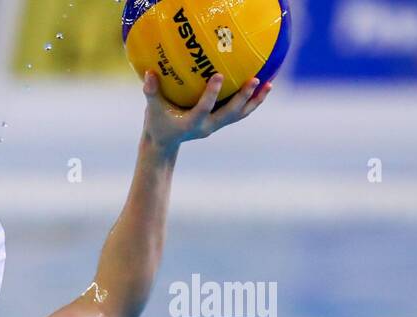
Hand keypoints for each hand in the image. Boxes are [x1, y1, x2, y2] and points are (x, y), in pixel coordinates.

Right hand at [141, 71, 270, 153]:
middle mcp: (207, 127)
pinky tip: (262, 87)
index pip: (203, 109)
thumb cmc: (157, 124)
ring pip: (239, 114)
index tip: (218, 75)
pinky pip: (239, 112)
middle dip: (242, 98)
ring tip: (268, 85)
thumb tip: (148, 72)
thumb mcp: (152, 110)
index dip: (211, 94)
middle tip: (254, 80)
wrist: (164, 144)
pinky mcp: (220, 122)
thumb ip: (151, 92)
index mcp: (191, 124)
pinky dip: (252, 101)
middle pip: (230, 113)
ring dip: (254, 101)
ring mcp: (215, 125)